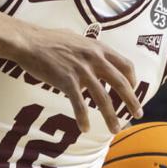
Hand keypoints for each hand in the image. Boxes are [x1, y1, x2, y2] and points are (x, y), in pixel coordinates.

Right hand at [10, 24, 142, 135]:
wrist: (28, 42)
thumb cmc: (48, 39)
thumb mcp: (76, 38)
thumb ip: (89, 48)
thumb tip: (93, 52)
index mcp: (99, 48)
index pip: (125, 65)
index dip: (132, 80)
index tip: (132, 90)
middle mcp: (94, 59)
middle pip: (120, 84)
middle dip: (132, 101)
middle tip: (138, 114)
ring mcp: (81, 71)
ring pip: (103, 98)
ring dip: (111, 116)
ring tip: (116, 129)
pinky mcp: (67, 81)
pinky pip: (79, 104)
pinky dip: (83, 118)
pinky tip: (85, 128)